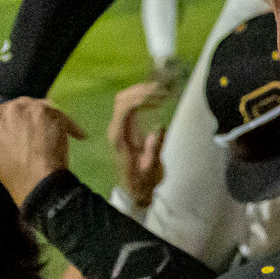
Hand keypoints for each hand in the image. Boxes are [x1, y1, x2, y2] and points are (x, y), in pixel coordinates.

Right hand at [0, 97, 85, 205]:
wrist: (34, 180)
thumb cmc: (14, 176)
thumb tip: (0, 132)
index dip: (14, 124)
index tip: (24, 132)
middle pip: (16, 107)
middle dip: (28, 117)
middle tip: (40, 132)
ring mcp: (20, 109)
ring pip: (36, 106)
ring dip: (46, 118)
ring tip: (55, 133)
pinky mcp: (41, 109)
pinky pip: (58, 113)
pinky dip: (69, 124)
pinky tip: (78, 135)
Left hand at [108, 81, 166, 206]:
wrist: (136, 188)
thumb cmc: (143, 180)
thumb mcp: (151, 168)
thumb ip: (153, 149)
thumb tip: (158, 129)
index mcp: (119, 136)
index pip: (124, 107)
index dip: (140, 98)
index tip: (159, 98)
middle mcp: (116, 128)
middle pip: (123, 98)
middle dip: (142, 90)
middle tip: (163, 92)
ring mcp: (120, 126)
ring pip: (125, 97)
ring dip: (143, 91)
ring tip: (162, 93)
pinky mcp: (126, 125)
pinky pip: (130, 104)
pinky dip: (143, 97)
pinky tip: (156, 99)